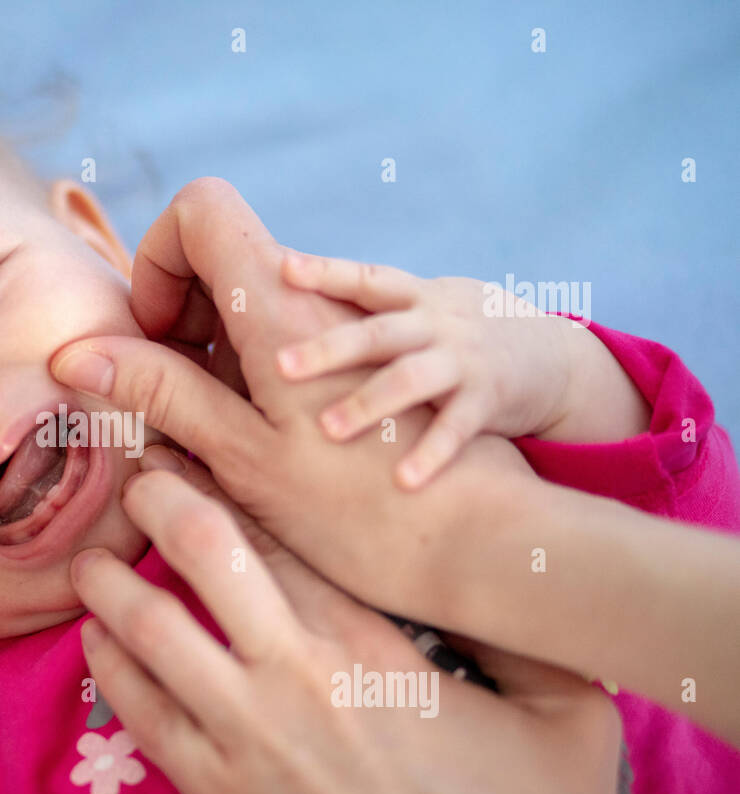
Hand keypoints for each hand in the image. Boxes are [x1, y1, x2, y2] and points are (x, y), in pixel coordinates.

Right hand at [52, 178, 536, 624]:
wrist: (475, 542)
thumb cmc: (356, 511)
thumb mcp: (239, 455)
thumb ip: (158, 392)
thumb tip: (77, 353)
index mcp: (278, 303)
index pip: (201, 208)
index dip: (160, 260)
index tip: (159, 336)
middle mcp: (318, 297)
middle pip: (225, 251)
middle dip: (181, 310)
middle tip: (176, 393)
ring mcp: (346, 326)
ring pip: (255, 300)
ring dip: (216, 347)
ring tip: (220, 422)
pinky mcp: (367, 362)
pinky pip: (294, 335)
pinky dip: (259, 367)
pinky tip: (265, 431)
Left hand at [72, 447, 622, 793]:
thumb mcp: (565, 714)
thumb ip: (530, 634)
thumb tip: (512, 569)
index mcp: (370, 645)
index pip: (277, 533)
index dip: (229, 482)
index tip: (199, 453)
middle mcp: (293, 679)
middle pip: (202, 550)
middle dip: (159, 498)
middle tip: (138, 477)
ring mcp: (242, 743)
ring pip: (147, 632)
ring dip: (111, 586)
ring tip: (93, 562)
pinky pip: (138, 717)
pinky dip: (110, 670)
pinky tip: (101, 645)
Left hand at [274, 254, 572, 487]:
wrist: (556, 357)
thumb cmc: (463, 334)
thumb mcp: (427, 309)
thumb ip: (372, 311)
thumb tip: (293, 288)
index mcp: (416, 300)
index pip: (367, 279)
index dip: (327, 271)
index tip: (282, 267)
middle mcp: (437, 324)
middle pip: (378, 332)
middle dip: (328, 348)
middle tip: (280, 365)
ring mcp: (464, 361)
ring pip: (411, 379)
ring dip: (368, 403)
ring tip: (328, 430)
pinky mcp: (490, 400)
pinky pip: (457, 429)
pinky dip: (432, 455)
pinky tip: (404, 482)